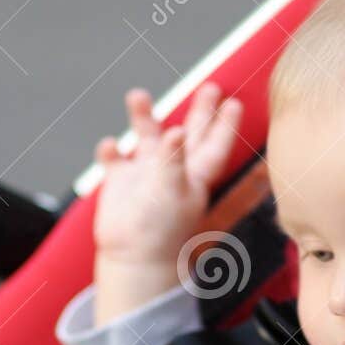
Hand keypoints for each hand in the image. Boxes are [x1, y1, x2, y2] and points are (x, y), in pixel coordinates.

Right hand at [91, 83, 243, 323]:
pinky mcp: (120, 184)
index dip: (225, 126)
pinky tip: (110, 146)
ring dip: (143, 116)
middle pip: (190, 135)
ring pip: (147, 137)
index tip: (235, 103)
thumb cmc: (159, 231)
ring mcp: (146, 175)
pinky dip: (111, 151)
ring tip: (137, 96)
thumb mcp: (170, 191)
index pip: (215, 146)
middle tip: (210, 86)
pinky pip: (115, 160)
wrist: (131, 259)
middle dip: (200, 112)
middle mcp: (172, 171)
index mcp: (194, 175)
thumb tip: (176, 130)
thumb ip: (173, 160)